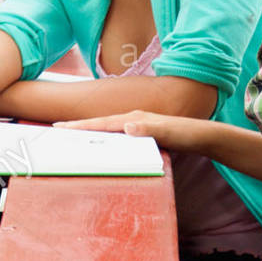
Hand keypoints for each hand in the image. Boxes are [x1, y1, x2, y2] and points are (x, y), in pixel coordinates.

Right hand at [54, 109, 197, 151]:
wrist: (203, 135)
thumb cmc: (187, 133)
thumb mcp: (169, 131)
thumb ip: (149, 128)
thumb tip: (127, 127)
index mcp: (135, 118)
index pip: (102, 123)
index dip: (81, 125)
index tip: (61, 126)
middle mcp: (133, 119)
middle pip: (100, 123)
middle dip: (79, 126)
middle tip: (58, 129)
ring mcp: (137, 124)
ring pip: (107, 128)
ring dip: (90, 131)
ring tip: (73, 136)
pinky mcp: (142, 132)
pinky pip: (116, 134)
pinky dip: (104, 136)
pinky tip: (101, 142)